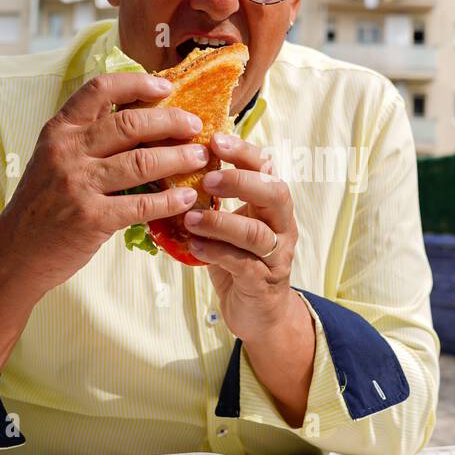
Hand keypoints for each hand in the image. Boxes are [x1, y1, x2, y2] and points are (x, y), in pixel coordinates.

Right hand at [0, 72, 209, 295]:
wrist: (15, 253)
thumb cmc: (42, 205)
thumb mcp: (53, 159)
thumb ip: (86, 138)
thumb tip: (139, 118)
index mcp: (59, 131)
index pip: (99, 90)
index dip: (137, 83)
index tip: (166, 87)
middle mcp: (67, 152)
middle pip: (130, 123)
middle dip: (171, 121)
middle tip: (195, 126)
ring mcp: (78, 185)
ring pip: (143, 162)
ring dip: (179, 158)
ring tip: (201, 158)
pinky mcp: (92, 218)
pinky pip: (142, 205)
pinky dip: (170, 201)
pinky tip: (187, 198)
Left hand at [184, 132, 298, 341]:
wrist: (260, 315)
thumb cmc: (239, 262)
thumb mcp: (229, 226)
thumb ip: (213, 201)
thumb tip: (173, 167)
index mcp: (272, 206)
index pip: (267, 168)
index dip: (243, 152)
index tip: (215, 140)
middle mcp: (281, 227)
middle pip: (275, 193)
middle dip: (240, 181)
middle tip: (207, 178)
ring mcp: (276, 256)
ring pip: (256, 232)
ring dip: (220, 221)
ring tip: (190, 217)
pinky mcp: (263, 283)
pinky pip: (242, 264)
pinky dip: (216, 253)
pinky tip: (194, 246)